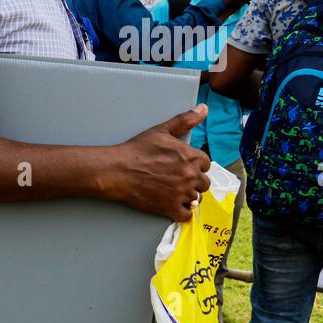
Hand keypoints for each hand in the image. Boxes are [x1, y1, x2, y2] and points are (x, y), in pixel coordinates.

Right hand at [104, 106, 211, 221]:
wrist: (117, 171)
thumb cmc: (136, 151)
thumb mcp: (161, 131)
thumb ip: (185, 120)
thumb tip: (203, 109)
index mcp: (191, 156)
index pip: (206, 164)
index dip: (194, 165)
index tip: (183, 166)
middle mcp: (190, 175)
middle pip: (203, 183)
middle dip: (192, 181)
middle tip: (176, 180)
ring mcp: (181, 193)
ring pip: (196, 198)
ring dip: (186, 196)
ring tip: (171, 191)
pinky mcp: (170, 208)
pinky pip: (186, 214)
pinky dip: (181, 211)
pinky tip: (172, 205)